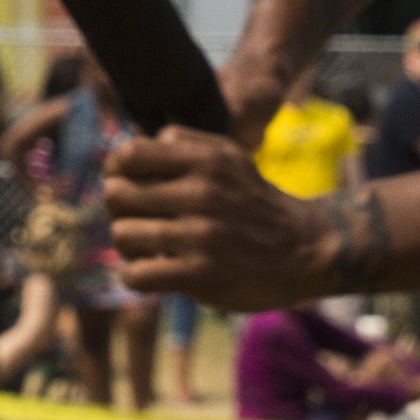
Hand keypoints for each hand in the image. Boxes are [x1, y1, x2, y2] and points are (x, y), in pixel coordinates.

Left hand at [112, 125, 361, 309]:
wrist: (304, 248)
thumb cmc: (253, 201)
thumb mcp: (228, 156)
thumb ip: (182, 144)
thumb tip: (130, 150)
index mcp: (205, 159)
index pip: (128, 154)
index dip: (117, 171)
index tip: (128, 185)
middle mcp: (202, 192)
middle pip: (116, 195)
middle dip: (119, 211)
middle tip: (137, 221)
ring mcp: (201, 234)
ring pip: (122, 235)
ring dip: (127, 246)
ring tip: (146, 248)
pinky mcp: (200, 272)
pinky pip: (137, 274)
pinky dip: (135, 276)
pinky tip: (151, 272)